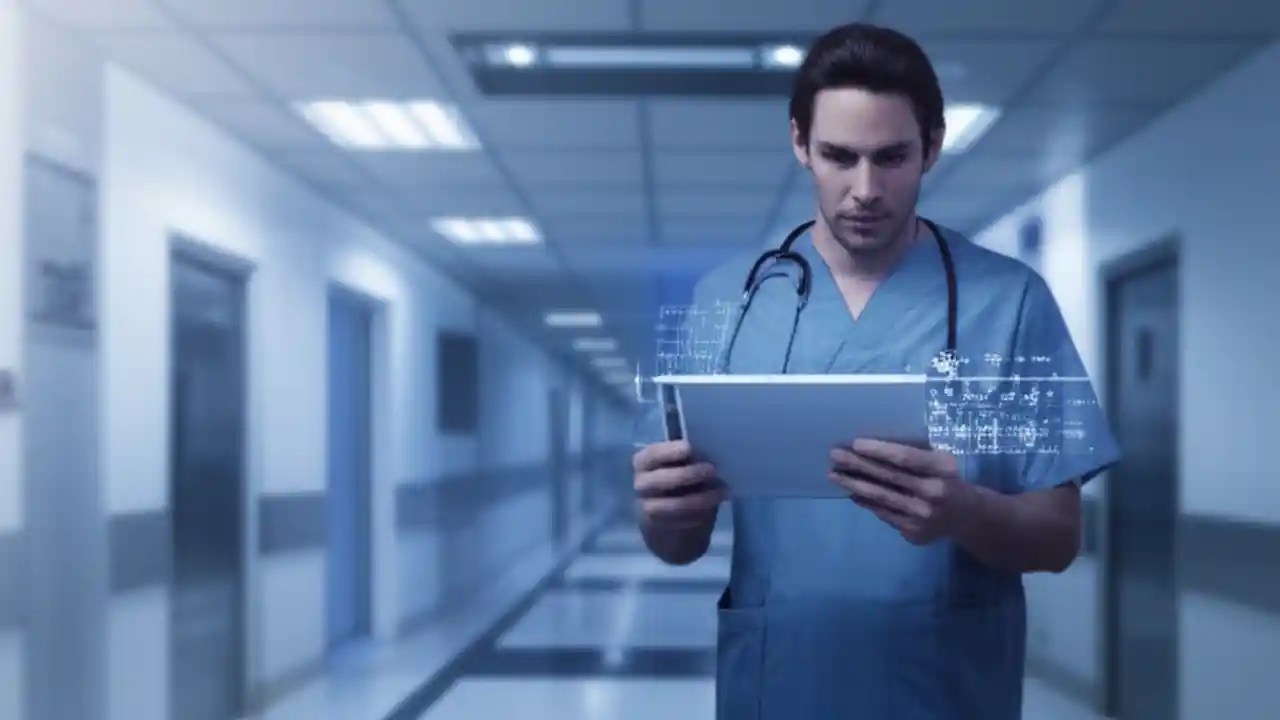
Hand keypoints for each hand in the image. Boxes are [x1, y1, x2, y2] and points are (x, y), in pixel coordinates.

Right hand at [632, 440, 727, 528]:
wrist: (673, 521)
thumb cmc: (683, 483)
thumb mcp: (684, 467)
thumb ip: (690, 459)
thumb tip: (706, 453)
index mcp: (644, 462)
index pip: (652, 455)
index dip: (669, 451)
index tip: (689, 449)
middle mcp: (641, 483)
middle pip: (660, 479)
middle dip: (687, 474)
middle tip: (712, 470)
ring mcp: (647, 507)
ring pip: (672, 504)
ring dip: (699, 499)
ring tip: (721, 492)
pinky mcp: (658, 528)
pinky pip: (679, 522)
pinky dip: (699, 515)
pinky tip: (712, 510)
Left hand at [828, 439, 976, 544]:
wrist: (967, 517)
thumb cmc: (947, 479)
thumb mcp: (941, 462)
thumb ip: (916, 456)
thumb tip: (872, 448)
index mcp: (942, 469)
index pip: (906, 458)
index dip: (880, 451)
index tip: (855, 443)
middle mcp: (933, 492)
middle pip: (889, 477)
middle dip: (859, 465)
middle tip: (835, 455)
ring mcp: (922, 515)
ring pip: (881, 497)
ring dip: (855, 485)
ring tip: (834, 475)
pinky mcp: (913, 532)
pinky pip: (883, 513)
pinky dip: (866, 503)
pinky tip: (852, 493)